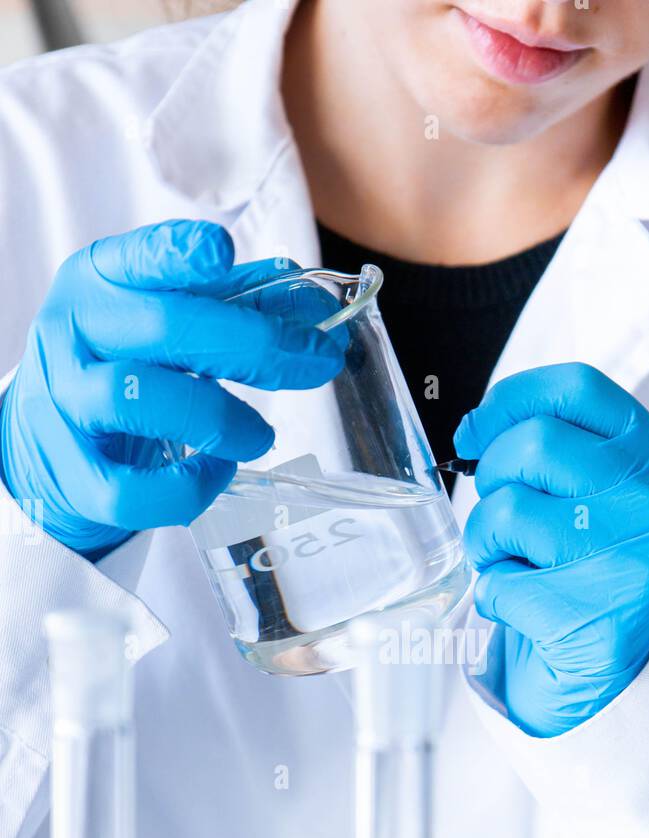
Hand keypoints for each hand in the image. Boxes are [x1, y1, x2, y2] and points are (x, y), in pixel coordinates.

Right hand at [0, 220, 343, 556]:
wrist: (49, 445)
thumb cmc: (121, 370)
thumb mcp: (162, 324)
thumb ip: (234, 306)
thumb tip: (315, 305)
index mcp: (98, 283)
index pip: (136, 259)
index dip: (179, 254)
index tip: (222, 252)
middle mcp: (74, 336)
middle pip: (164, 329)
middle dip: (254, 345)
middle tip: (315, 362)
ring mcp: (66, 407)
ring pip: (140, 401)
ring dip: (221, 419)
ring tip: (261, 436)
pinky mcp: (74, 477)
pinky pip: (133, 490)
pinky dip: (189, 487)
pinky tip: (217, 472)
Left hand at [456, 363, 648, 737]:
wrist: (625, 665)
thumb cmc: (603, 566)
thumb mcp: (611, 494)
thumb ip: (564, 450)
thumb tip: (477, 429)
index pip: (578, 391)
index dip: (512, 400)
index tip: (478, 429)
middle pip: (533, 445)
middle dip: (494, 476)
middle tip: (501, 511)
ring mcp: (625, 560)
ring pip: (507, 512)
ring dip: (486, 540)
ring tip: (511, 561)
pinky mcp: (588, 614)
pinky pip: (499, 583)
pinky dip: (495, 595)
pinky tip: (527, 605)